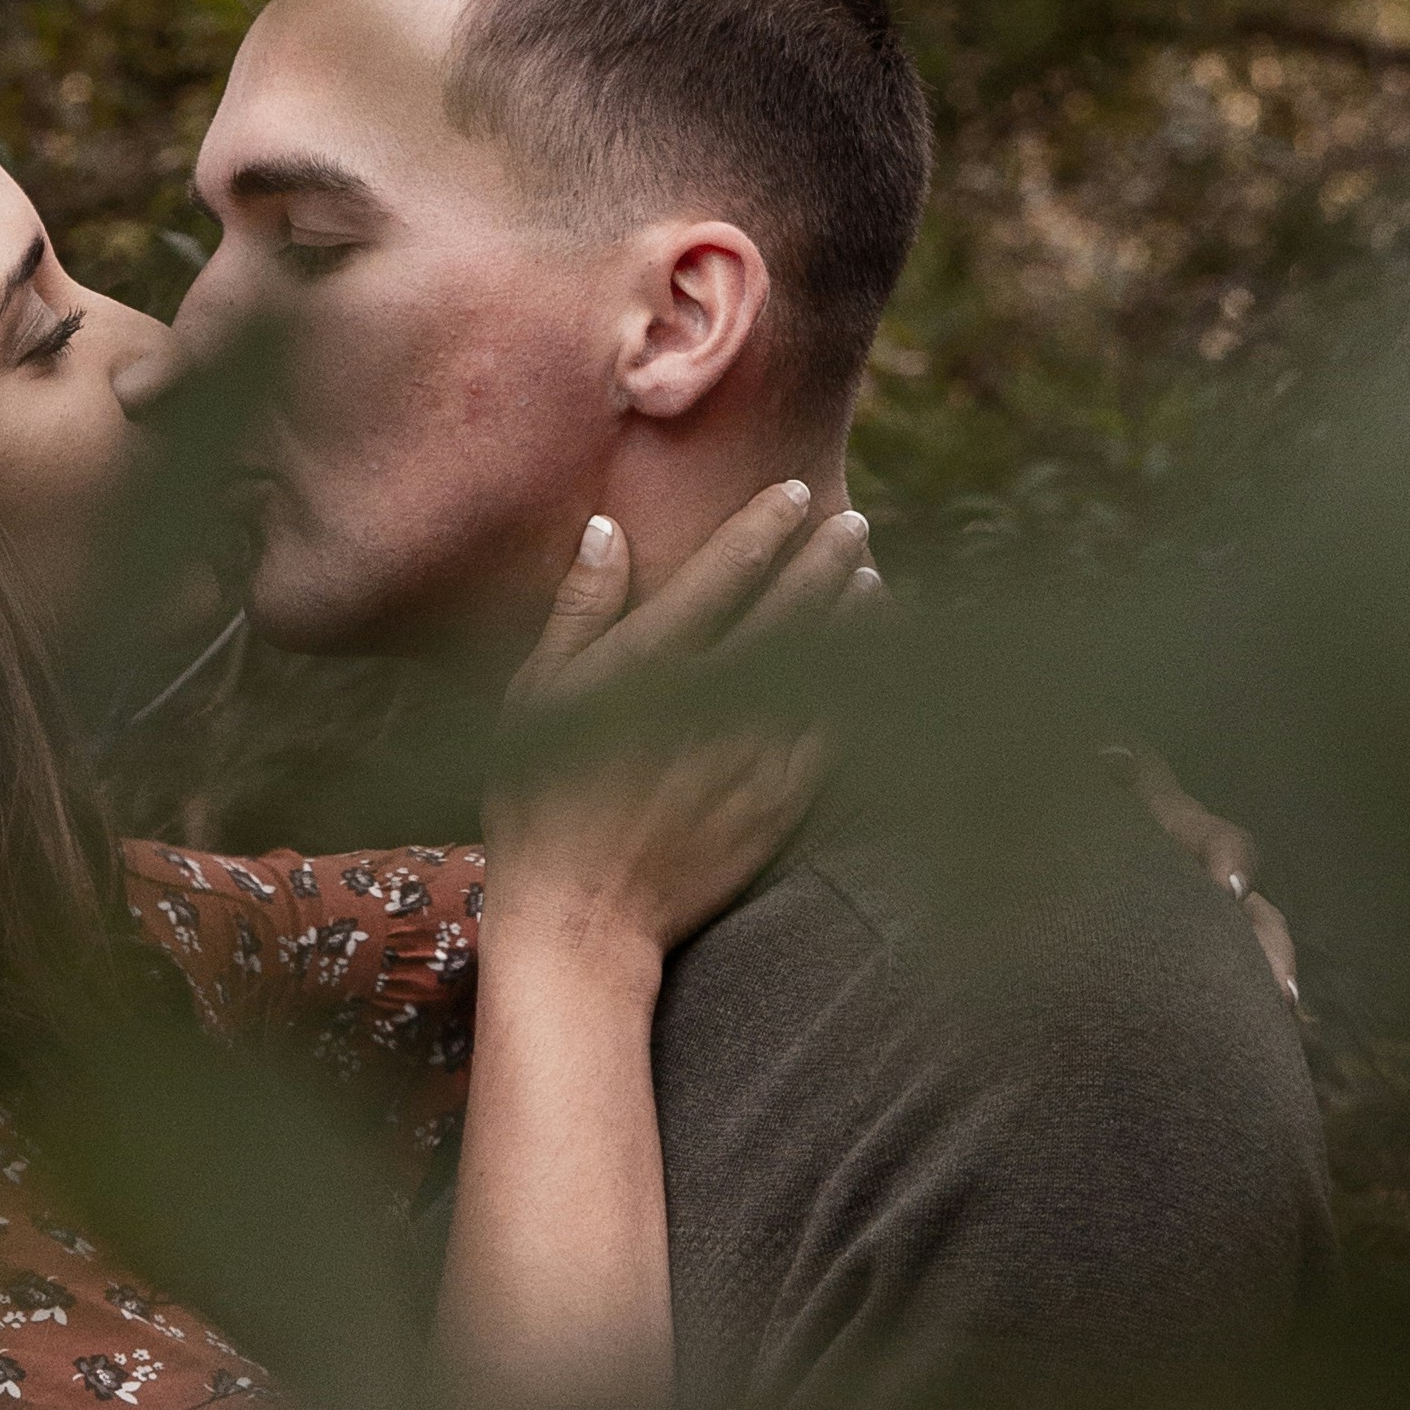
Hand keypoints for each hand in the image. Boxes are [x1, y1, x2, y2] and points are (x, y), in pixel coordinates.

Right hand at [482, 482, 880, 967]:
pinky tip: (870, 664)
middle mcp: (712, 699)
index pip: (725, 574)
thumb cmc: (541, 799)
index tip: (798, 495)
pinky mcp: (779, 802)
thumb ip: (579, 610)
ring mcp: (754, 752)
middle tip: (855, 525)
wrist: (584, 915)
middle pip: (789, 610)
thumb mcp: (536, 696)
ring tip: (872, 577)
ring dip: (852, 617)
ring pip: (822, 665)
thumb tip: (609, 529)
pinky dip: (858, 687)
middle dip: (826, 560)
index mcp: (649, 664)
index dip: (766, 527)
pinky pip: (834, 730)